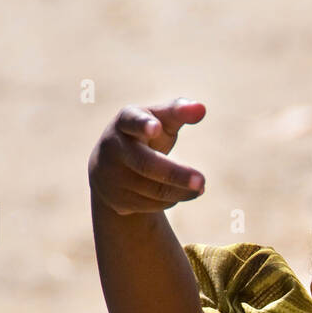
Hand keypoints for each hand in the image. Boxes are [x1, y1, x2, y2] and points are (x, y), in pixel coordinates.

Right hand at [88, 98, 207, 214]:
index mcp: (124, 122)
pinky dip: (172, 200)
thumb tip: (201, 109)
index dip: (143, 125)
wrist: (108, 168)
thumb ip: (178, 111)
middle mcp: (114, 148)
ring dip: (182, 190)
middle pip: (147, 164)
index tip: (156, 128)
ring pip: (154, 189)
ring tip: (200, 187)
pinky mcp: (118, 200)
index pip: (131, 121)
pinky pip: (152, 204)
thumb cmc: (144, 137)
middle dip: (176, 174)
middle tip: (202, 181)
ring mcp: (113, 176)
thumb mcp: (158, 119)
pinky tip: (178, 193)